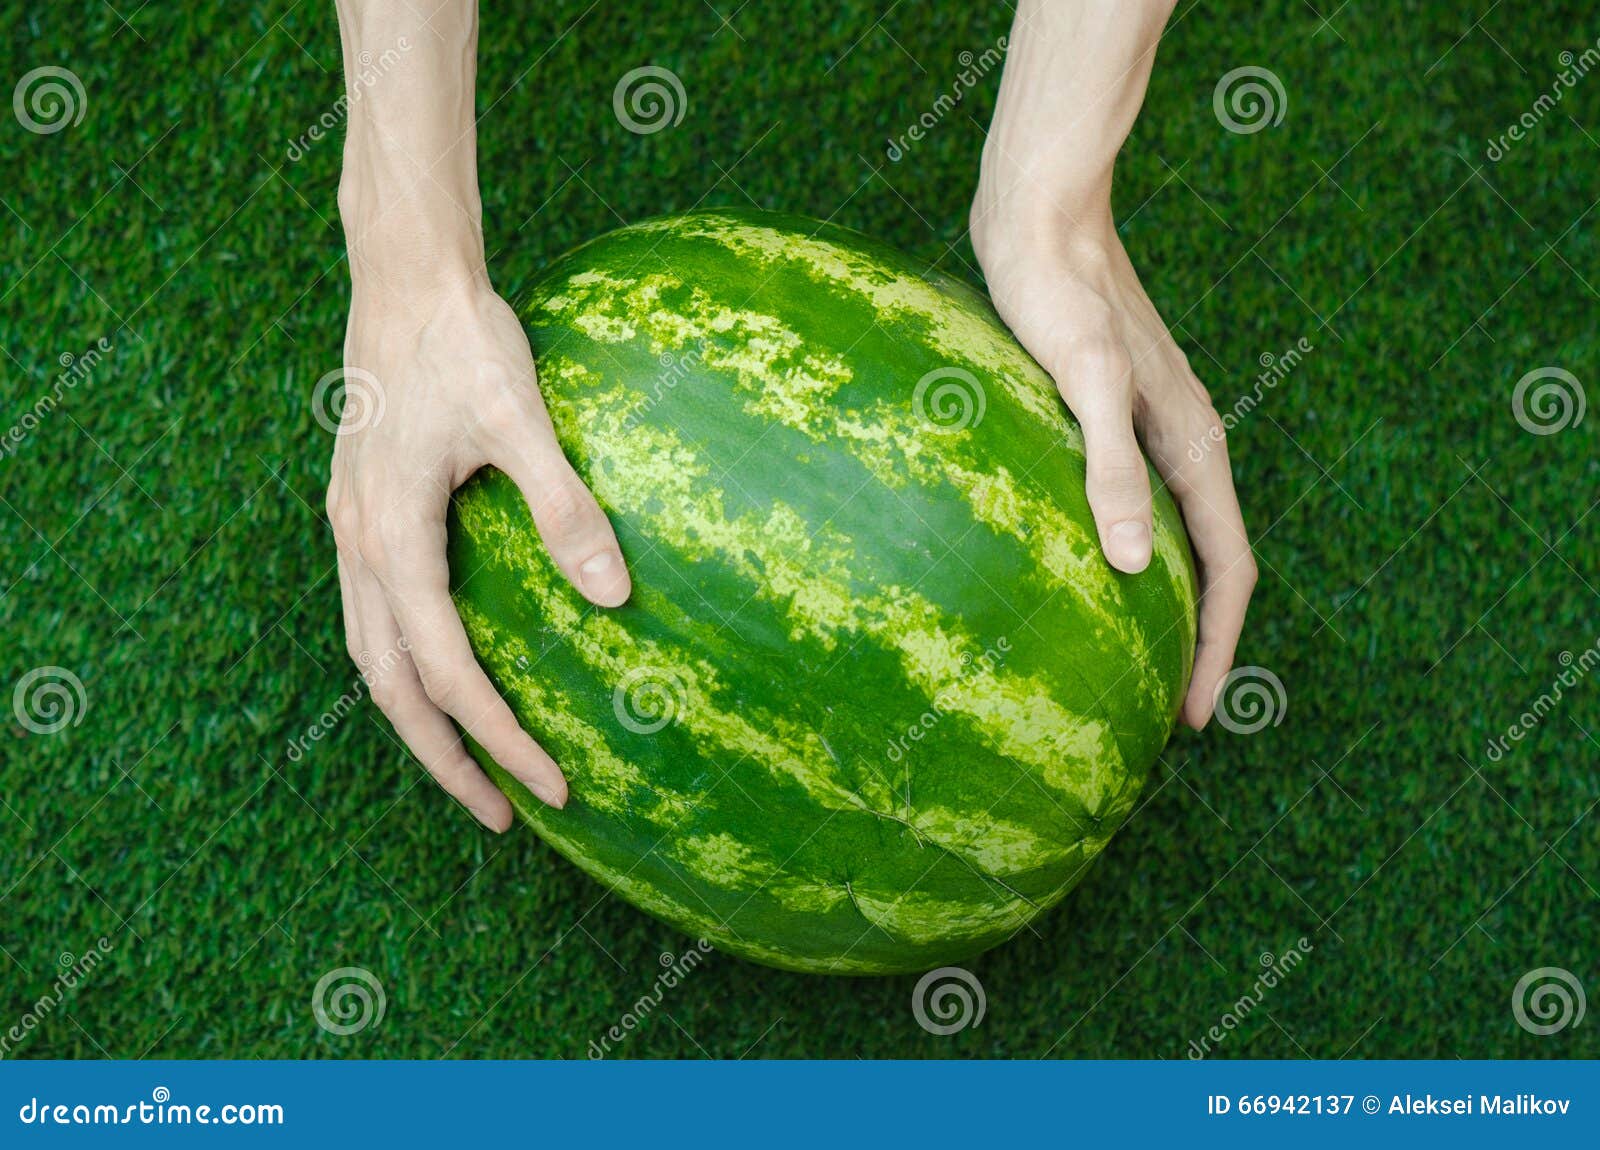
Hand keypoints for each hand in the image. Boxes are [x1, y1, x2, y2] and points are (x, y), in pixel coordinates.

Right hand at [326, 280, 631, 828]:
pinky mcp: (364, 511)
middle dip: (447, 760)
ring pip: (375, 658)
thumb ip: (564, 509)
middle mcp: (358, 545)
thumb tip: (614, 599)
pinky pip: (376, 617)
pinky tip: (450, 674)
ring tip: (475, 768)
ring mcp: (352, 530)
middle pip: (391, 687)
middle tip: (507, 816)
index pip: (446, 670)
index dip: (498, 737)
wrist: (403, 274)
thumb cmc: (463, 340)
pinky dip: (409, 668)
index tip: (552, 785)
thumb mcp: (521, 420)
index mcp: (391, 535)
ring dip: (422, 721)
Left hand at [972, 194, 1255, 728]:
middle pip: (1208, 560)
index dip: (1216, 646)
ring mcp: (1145, 427)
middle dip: (1196, 637)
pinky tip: (1074, 566)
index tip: (1196, 715)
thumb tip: (1131, 565)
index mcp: (1192, 442)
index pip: (1228, 569)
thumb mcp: (1083, 377)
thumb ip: (1109, 465)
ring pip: (1170, 532)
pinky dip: (1120, 547)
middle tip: (1165, 706)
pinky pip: (1128, 499)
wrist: (1041, 213)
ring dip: (1161, 596)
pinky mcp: (1104, 412)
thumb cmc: (1058, 289)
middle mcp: (1181, 441)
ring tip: (1130, 655)